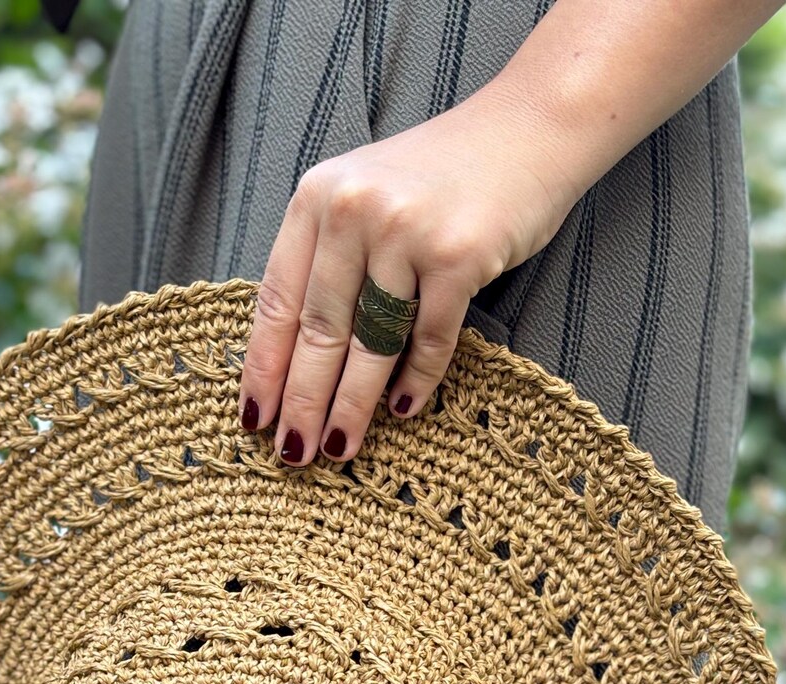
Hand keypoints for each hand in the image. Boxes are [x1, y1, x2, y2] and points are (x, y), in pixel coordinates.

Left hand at [237, 87, 582, 466]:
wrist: (531, 126)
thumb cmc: (440, 175)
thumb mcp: (362, 195)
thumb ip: (326, 255)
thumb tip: (293, 356)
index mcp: (317, 196)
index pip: (278, 300)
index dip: (264, 366)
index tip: (254, 417)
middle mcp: (353, 209)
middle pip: (319, 330)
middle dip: (303, 401)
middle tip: (292, 453)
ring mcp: (407, 232)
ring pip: (370, 343)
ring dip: (353, 406)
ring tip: (339, 448)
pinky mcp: (460, 255)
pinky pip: (429, 338)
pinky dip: (417, 379)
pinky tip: (403, 409)